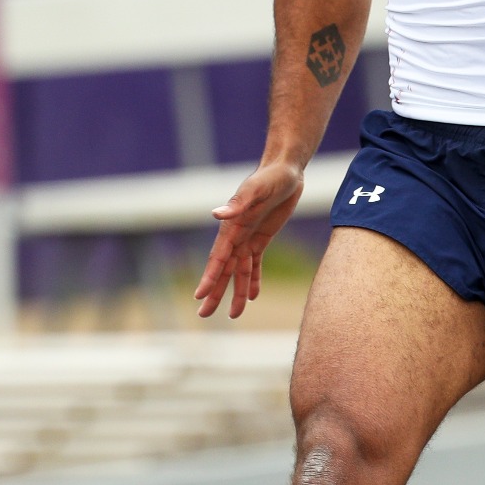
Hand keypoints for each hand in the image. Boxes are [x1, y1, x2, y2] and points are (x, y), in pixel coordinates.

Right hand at [197, 161, 304, 318]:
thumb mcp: (256, 189)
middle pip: (224, 270)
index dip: (209, 278)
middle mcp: (236, 235)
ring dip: (236, 292)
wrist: (285, 169)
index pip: (218, 258)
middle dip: (214, 292)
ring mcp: (248, 238)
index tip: (199, 297)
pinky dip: (253, 280)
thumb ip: (237, 203)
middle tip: (204, 315)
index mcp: (232, 227)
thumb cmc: (270, 177)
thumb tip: (216, 214)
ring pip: (239, 271)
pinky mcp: (261, 238)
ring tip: (233, 315)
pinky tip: (253, 297)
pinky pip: (255, 263)